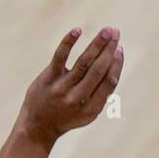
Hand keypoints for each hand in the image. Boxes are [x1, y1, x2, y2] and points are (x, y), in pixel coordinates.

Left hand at [18, 26, 122, 142]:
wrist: (38, 127)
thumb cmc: (68, 116)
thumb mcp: (88, 113)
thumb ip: (101, 94)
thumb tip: (115, 63)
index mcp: (92, 108)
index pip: (109, 82)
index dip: (117, 64)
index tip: (120, 48)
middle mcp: (78, 99)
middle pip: (98, 70)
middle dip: (109, 49)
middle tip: (115, 32)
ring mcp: (62, 89)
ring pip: (83, 62)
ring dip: (97, 44)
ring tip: (106, 30)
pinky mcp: (48, 79)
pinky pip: (60, 57)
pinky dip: (69, 42)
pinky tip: (78, 30)